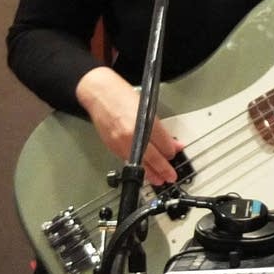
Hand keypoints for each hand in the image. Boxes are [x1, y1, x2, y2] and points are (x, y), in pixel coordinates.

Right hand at [75, 66, 181, 184]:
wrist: (99, 94)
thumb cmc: (122, 95)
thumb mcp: (147, 107)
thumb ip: (160, 127)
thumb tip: (171, 141)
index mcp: (144, 122)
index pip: (163, 143)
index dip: (171, 151)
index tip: (175, 154)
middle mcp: (133, 134)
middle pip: (152, 156)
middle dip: (163, 168)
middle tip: (171, 176)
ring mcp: (120, 142)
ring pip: (139, 162)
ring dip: (150, 173)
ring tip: (159, 180)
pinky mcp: (112, 146)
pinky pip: (128, 159)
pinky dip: (137, 166)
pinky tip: (142, 171)